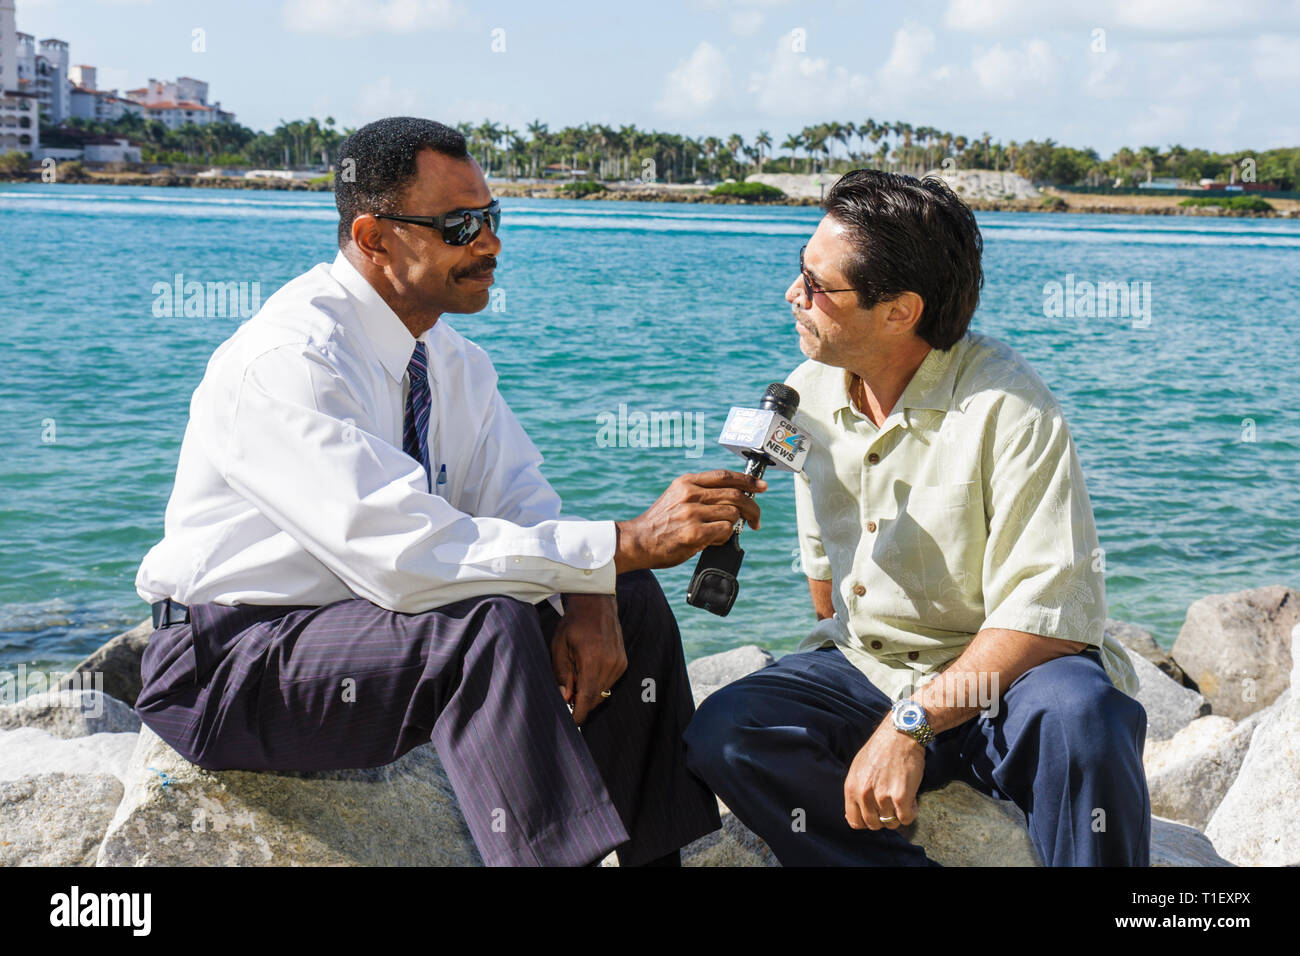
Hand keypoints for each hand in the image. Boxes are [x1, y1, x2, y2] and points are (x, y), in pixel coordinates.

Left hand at [550, 594, 625, 724]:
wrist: (596, 603)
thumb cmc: (574, 623)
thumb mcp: (560, 646)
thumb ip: (562, 674)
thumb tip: (565, 698)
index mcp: (593, 659)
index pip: (587, 696)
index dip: (580, 713)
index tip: (572, 723)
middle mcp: (610, 663)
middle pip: (596, 697)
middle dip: (582, 703)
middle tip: (567, 698)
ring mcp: (619, 663)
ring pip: (603, 691)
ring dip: (590, 693)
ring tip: (575, 681)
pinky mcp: (623, 662)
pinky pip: (609, 682)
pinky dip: (598, 683)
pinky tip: (587, 672)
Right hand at [614, 469, 766, 572]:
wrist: (637, 541)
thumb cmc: (660, 523)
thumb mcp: (676, 497)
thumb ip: (701, 493)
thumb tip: (733, 500)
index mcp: (687, 482)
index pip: (725, 476)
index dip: (748, 480)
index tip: (762, 486)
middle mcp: (691, 494)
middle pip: (736, 495)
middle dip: (752, 507)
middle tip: (756, 520)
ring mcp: (692, 513)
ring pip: (732, 514)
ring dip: (733, 526)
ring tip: (720, 534)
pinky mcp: (694, 533)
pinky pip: (725, 531)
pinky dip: (725, 537)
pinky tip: (713, 541)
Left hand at [843, 718, 925, 830]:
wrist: (900, 734)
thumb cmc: (880, 749)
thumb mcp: (858, 768)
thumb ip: (855, 791)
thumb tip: (853, 815)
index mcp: (851, 788)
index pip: (854, 821)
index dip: (866, 821)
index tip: (875, 814)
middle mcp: (864, 795)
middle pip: (873, 825)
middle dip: (883, 818)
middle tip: (891, 804)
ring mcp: (882, 797)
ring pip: (891, 823)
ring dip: (898, 814)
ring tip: (901, 797)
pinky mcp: (900, 796)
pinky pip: (906, 819)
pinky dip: (911, 812)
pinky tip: (911, 799)